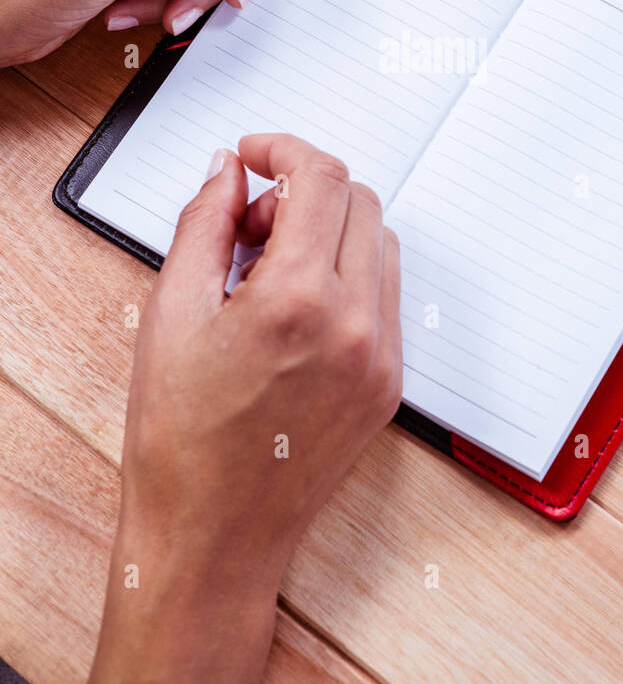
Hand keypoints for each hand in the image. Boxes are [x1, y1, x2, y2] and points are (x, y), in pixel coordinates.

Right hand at [81, 135, 401, 683]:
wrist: (214, 535)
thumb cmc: (181, 439)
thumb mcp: (171, 313)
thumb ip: (204, 224)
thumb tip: (228, 171)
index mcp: (299, 300)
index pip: (321, 179)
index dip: (284, 149)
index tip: (253, 155)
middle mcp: (356, 324)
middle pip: (359, 201)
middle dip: (304, 192)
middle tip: (249, 226)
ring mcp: (382, 357)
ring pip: (381, 243)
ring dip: (331, 231)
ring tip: (268, 273)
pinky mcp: (390, 384)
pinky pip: (386, 295)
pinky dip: (349, 275)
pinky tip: (296, 309)